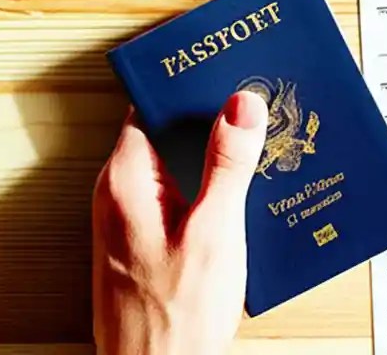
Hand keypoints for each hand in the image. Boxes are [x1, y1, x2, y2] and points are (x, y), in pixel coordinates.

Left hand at [92, 92, 268, 354]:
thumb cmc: (173, 319)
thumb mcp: (214, 232)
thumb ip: (227, 165)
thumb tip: (241, 105)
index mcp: (126, 181)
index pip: (152, 104)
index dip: (192, 83)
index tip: (229, 68)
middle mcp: (122, 195)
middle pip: (169, 132)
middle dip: (216, 118)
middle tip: (260, 106)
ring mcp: (135, 219)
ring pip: (180, 164)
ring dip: (220, 157)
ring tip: (264, 149)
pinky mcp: (153, 240)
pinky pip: (185, 194)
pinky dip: (216, 188)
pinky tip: (248, 196)